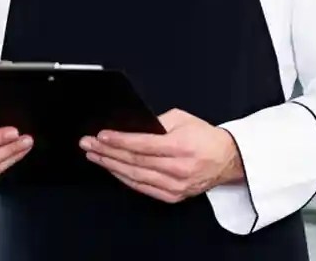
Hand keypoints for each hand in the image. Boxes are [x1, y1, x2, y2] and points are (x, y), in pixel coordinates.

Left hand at [80, 108, 243, 202]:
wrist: (228, 159)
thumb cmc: (205, 137)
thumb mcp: (182, 118)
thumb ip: (156, 122)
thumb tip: (130, 127)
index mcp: (180, 147)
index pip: (142, 145)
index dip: (119, 141)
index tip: (101, 136)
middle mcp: (178, 169)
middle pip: (134, 161)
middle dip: (107, 152)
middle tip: (88, 144)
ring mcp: (175, 186)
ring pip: (135, 176)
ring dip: (111, 166)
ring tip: (94, 156)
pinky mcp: (173, 196)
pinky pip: (143, 188)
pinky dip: (125, 178)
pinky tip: (112, 169)